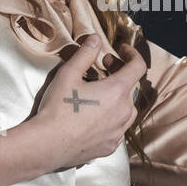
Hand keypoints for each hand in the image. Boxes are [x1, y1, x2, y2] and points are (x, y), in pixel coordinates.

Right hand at [29, 33, 147, 170]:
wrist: (48, 145)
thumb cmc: (57, 108)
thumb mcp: (68, 74)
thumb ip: (85, 54)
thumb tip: (95, 39)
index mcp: (118, 91)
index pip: (138, 67)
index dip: (132, 54)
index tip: (121, 50)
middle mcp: (125, 112)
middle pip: (132, 87)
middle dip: (120, 73)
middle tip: (103, 68)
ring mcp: (119, 131)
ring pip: (129, 109)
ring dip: (119, 97)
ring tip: (101, 93)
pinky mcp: (111, 146)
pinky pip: (119, 128)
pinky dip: (113, 117)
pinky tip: (97, 116)